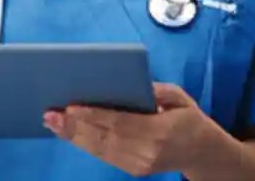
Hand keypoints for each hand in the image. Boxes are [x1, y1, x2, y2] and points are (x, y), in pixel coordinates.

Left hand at [43, 83, 212, 176]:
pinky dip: (85, 144)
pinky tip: (70, 133)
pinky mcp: (134, 170)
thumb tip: (129, 83)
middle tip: (50, 114)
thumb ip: (158, 91)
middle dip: (75, 127)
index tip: (71, 107)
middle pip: (105, 139)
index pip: (121, 123)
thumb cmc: (190, 120)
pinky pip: (105, 155)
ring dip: (74, 137)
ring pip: (101, 150)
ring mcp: (139, 165)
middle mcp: (147, 152)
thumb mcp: (181, 98)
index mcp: (160, 132)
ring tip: (52, 123)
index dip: (94, 116)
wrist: (203, 153)